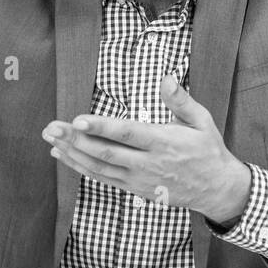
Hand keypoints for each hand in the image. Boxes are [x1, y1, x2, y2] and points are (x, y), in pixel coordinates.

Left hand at [43, 74, 252, 223]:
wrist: (216, 188)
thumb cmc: (208, 150)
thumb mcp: (202, 121)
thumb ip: (181, 101)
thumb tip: (166, 78)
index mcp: (164, 142)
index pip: (127, 134)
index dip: (101, 127)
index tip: (78, 120)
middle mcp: (148, 164)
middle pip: (106, 152)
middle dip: (76, 140)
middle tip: (52, 128)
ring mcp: (138, 179)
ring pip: (99, 167)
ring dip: (72, 153)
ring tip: (51, 139)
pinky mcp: (133, 189)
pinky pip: (102, 178)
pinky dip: (80, 167)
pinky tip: (64, 156)